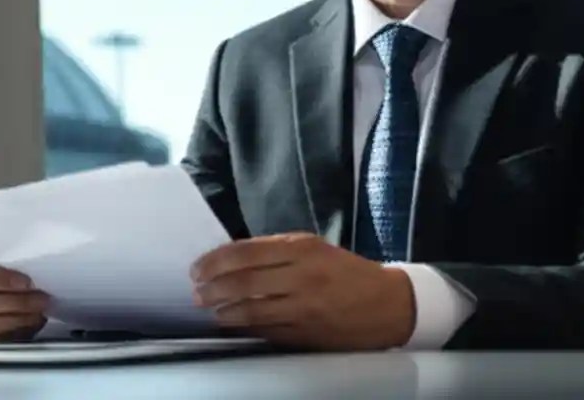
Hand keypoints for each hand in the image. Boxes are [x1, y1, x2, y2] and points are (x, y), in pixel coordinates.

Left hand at [190, 232, 414, 350]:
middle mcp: (302, 276)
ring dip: (223, 311)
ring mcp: (304, 308)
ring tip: (210, 309)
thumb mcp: (314, 248)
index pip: (245, 252)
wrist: (387, 305)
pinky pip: (266, 331)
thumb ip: (276, 252)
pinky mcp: (307, 334)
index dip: (214, 261)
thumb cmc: (345, 271)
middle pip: (243, 282)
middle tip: (196, 292)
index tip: (197, 268)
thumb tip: (229, 260)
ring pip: (251, 310)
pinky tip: (232, 325)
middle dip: (212, 288)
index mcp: (302, 248)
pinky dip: (244, 328)